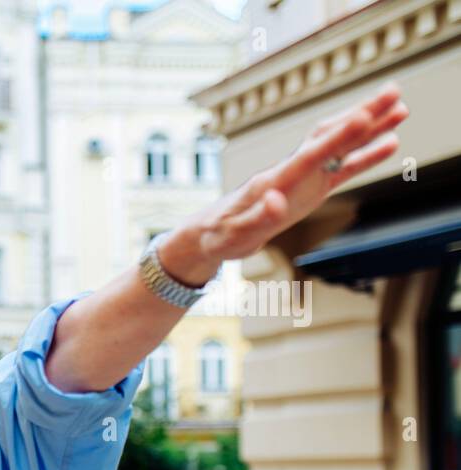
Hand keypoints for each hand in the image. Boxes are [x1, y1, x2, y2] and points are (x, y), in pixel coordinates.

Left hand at [160, 83, 408, 285]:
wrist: (210, 235)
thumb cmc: (221, 235)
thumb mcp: (236, 232)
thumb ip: (258, 217)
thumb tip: (277, 200)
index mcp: (274, 181)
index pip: (311, 154)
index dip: (338, 137)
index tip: (365, 115)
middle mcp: (291, 172)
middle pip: (330, 137)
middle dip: (362, 115)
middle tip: (394, 90)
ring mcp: (302, 178)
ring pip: (339, 147)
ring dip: (369, 128)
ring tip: (401, 107)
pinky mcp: (308, 189)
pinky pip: (341, 169)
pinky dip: (364, 156)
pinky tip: (389, 143)